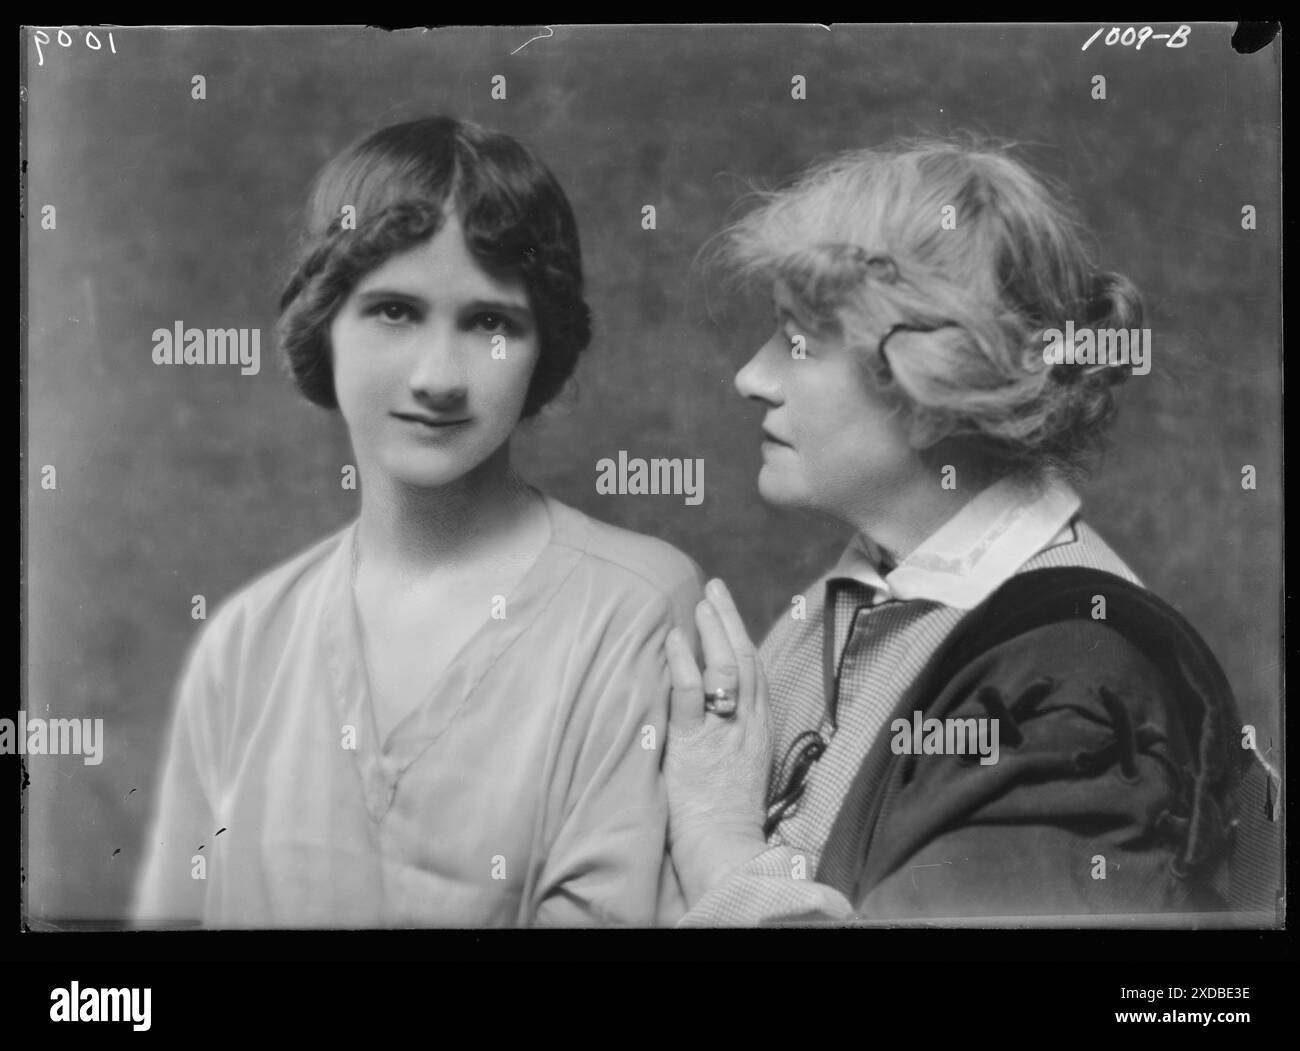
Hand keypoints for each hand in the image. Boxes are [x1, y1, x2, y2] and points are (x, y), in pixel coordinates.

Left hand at [664, 578, 771, 906]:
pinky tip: (674, 640)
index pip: (756, 671)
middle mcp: (749, 724)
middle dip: (729, 619)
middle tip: (713, 587)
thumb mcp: (739, 766)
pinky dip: (684, 663)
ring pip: (728, 668)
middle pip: (746, 658)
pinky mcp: (697, 745)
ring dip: (712, 631)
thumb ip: (730, 734)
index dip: (741, 635)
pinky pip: (694, 694)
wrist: (726, 849)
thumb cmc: (725, 815)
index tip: (726, 608)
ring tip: (698, 603)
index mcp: (760, 729)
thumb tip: (710, 707)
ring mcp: (726, 733)